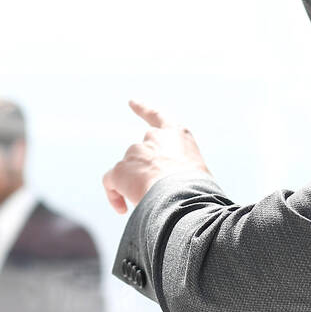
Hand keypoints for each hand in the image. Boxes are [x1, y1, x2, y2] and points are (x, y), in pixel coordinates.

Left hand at [102, 99, 210, 214]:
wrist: (183, 196)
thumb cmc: (199, 190)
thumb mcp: (198, 173)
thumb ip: (182, 172)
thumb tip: (172, 187)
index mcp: (178, 135)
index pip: (158, 116)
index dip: (143, 109)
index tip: (131, 102)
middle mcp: (154, 138)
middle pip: (141, 154)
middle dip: (144, 171)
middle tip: (155, 192)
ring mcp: (135, 152)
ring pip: (128, 170)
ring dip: (134, 186)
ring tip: (149, 205)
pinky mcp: (120, 170)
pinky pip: (111, 182)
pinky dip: (114, 195)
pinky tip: (123, 210)